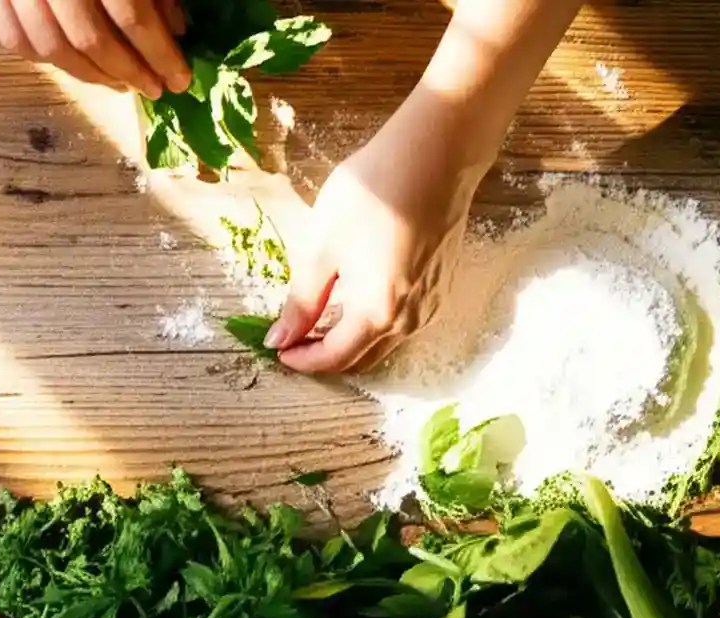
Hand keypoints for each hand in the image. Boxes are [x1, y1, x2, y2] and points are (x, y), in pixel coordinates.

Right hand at [0, 0, 191, 98]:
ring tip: (119, 83)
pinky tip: (78, 65)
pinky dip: (48, 61)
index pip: (131, 15)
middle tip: (152, 88)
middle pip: (91, 39)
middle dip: (128, 72)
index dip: (159, 54)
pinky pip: (16, 40)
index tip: (179, 79)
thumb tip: (175, 30)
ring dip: (91, 76)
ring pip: (52, 48)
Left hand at [264, 137, 473, 374]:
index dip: (302, 360)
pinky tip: (357, 300)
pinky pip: (404, 323)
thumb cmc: (372, 194)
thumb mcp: (321, 247)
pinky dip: (375, 325)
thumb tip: (280, 339)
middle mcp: (409, 321)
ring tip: (320, 319)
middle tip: (294, 338)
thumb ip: (301, 301)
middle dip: (325, 356)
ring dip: (351, 342)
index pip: (334, 358)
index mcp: (376, 314)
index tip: (278, 349)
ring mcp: (430, 305)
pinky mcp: (440, 286)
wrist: (433, 155)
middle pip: (362, 359)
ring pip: (385, 344)